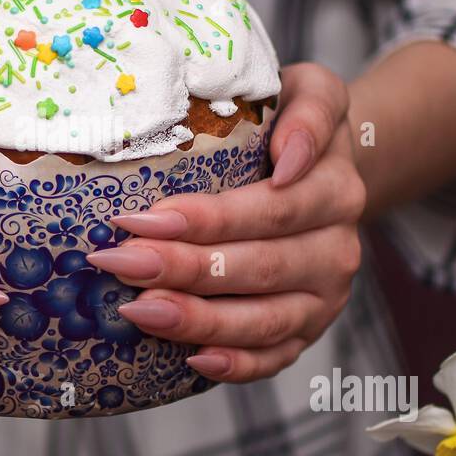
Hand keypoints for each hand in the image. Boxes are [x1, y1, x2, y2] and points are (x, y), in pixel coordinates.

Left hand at [94, 63, 365, 382]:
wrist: (320, 167)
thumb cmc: (290, 125)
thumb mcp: (310, 92)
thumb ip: (307, 110)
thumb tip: (289, 155)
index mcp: (334, 189)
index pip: (269, 210)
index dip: (206, 218)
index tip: (139, 217)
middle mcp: (336, 249)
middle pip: (258, 267)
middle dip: (183, 268)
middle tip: (118, 263)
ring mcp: (324, 296)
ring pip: (264, 319)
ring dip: (199, 320)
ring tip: (138, 311)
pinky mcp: (308, 328)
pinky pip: (275, 357)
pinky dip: (237, 364)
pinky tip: (193, 360)